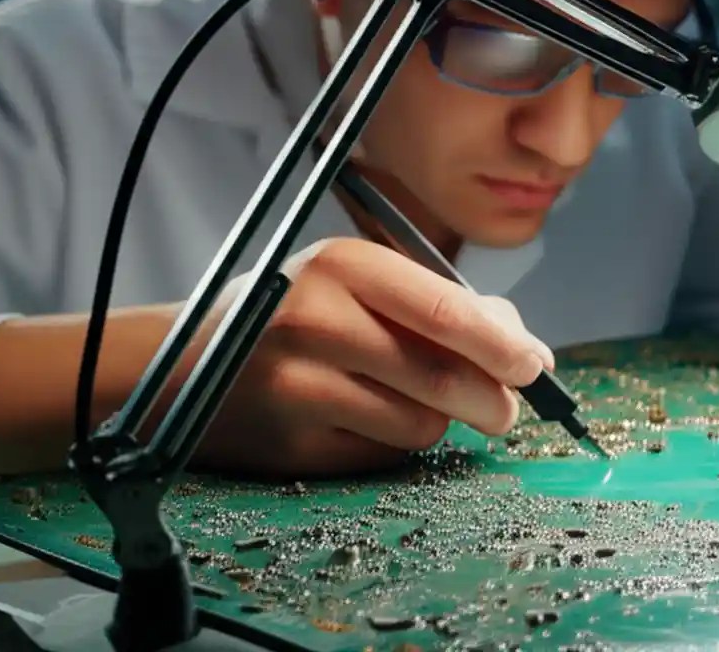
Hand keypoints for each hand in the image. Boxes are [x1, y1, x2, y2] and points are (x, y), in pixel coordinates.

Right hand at [185, 238, 551, 477]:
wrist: (183, 363)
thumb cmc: (293, 315)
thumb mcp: (356, 284)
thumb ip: (439, 304)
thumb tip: (524, 347)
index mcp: (343, 264)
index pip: (447, 310)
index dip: (503, 346)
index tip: (535, 367)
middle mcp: (315, 319)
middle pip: (441, 377)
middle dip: (492, 401)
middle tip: (505, 409)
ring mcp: (298, 386)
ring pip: (420, 424)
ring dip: (439, 422)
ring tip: (415, 402)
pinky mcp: (291, 443)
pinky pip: (383, 455)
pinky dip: (394, 443)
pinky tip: (367, 419)